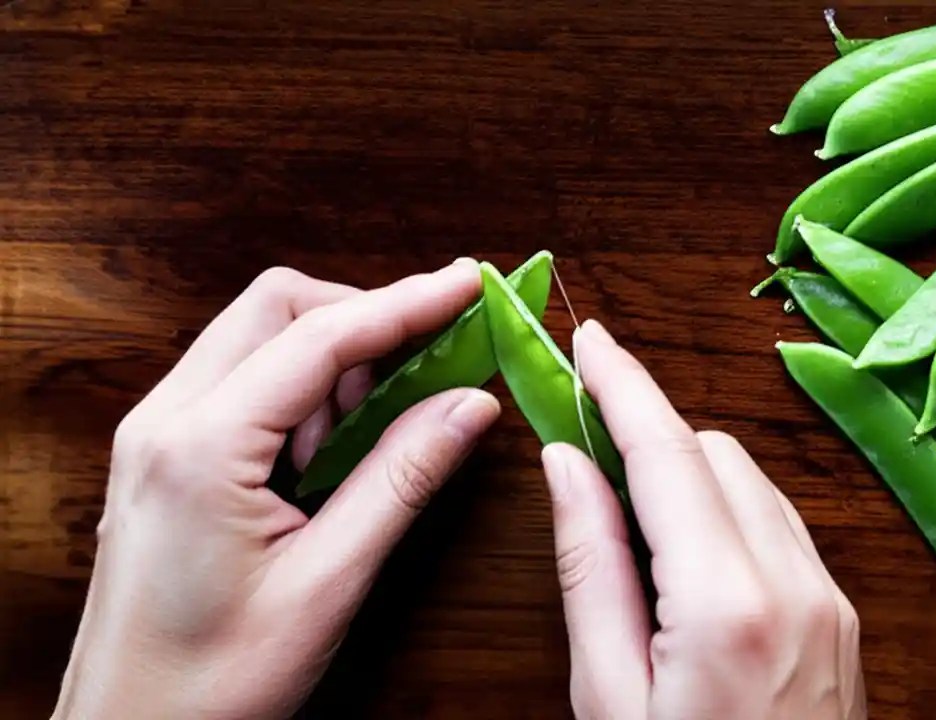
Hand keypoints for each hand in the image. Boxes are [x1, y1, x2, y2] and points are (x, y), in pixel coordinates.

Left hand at [54, 260, 501, 719]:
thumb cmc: (214, 681)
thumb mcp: (328, 581)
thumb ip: (403, 478)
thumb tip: (470, 404)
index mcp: (200, 447)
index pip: (320, 336)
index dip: (406, 303)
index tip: (468, 284)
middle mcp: (164, 421)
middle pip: (277, 309)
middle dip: (363, 319)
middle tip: (434, 359)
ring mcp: (155, 435)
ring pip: (259, 340)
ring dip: (332, 364)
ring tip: (372, 440)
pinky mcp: (163, 456)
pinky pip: (241, 385)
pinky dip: (301, 397)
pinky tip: (327, 461)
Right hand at [542, 320, 865, 719]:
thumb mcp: (606, 697)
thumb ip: (589, 567)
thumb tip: (567, 463)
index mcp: (729, 603)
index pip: (664, 451)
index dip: (619, 383)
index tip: (585, 337)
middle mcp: (796, 583)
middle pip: (712, 452)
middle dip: (646, 432)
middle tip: (581, 445)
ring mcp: (830, 599)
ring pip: (749, 481)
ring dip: (686, 470)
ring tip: (625, 510)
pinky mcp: (841, 617)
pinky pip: (778, 524)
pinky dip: (725, 509)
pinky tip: (683, 549)